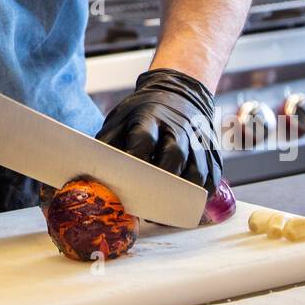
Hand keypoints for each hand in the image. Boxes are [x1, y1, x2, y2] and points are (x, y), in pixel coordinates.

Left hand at [97, 67, 221, 193]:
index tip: (127, 180)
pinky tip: (187, 204)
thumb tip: (92, 168)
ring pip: (196, 172)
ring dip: (182, 195)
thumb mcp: (121, 116)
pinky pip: (212, 178)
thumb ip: (107, 140)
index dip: (135, 159)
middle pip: (173, 156)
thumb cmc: (145, 111)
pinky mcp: (212, 152)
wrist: (180, 93)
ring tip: (166, 211)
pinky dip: (201, 194)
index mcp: (151, 116)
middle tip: (146, 203)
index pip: (144, 138)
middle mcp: (178, 127)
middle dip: (161, 182)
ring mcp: (198, 140)